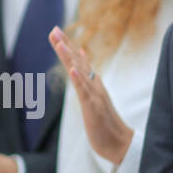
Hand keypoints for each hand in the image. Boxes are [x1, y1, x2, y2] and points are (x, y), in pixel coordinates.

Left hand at [48, 25, 132, 166]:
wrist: (119, 143)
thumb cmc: (104, 122)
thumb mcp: (93, 97)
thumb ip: (87, 79)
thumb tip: (79, 61)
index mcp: (92, 83)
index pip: (78, 60)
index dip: (67, 45)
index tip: (55, 30)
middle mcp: (94, 84)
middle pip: (78, 61)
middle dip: (65, 45)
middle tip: (54, 29)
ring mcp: (95, 94)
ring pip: (81, 72)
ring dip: (70, 57)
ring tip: (59, 43)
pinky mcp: (94, 107)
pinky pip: (85, 91)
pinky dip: (79, 79)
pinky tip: (72, 69)